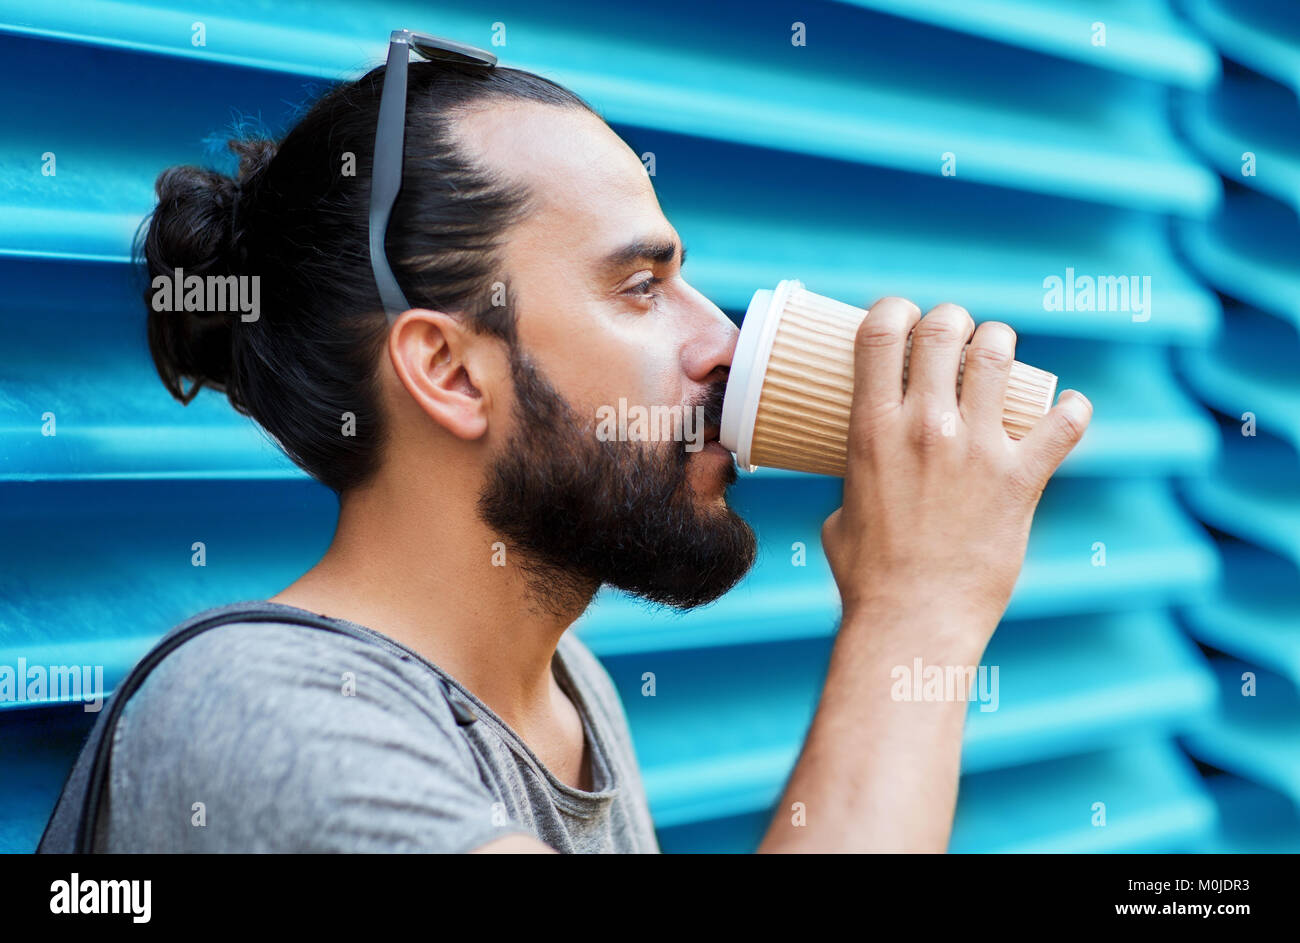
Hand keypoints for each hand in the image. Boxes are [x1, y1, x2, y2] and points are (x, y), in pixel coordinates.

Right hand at [821, 298, 1090, 652]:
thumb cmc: (868, 575)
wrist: (913, 620)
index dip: (895, 310)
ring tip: (998, 360)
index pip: (882, 332)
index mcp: (872, 428)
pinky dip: (1072, 411)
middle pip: (945, 328)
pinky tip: (1067, 410)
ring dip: (999, 345)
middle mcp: (924, 426)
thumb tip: (863, 478)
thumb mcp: (841, 511)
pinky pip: (1064, 424)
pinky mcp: (1019, 479)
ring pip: (998, 354)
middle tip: (956, 338)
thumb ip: (855, 480)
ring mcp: (975, 449)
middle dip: (952, 320)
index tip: (902, 319)